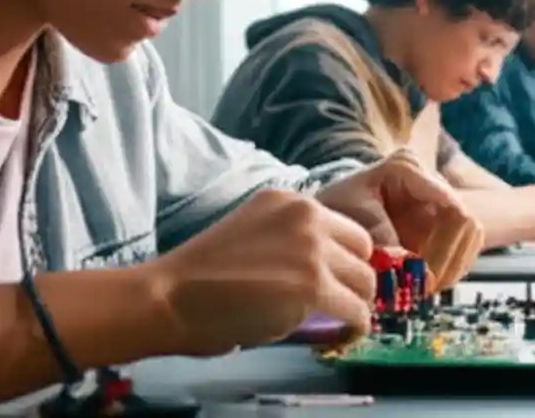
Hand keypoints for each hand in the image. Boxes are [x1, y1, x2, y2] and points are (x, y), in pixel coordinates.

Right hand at [148, 189, 375, 355]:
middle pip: (362, 249)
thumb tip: (324, 272)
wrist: (171, 296)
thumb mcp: (253, 235)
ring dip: (356, 302)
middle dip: (355, 276)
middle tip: (343, 300)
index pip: (343, 226)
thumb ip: (290, 242)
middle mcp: (307, 215)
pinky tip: (346, 333)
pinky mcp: (314, 286)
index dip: (345, 256)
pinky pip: (356, 310)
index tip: (340, 278)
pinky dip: (356, 326)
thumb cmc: (199, 276)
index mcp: (290, 200)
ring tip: (342, 319)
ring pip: (364, 280)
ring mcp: (312, 250)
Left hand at [315, 150, 483, 291]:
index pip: (449, 203)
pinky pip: (462, 247)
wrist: (331, 211)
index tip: (428, 274)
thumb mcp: (353, 218)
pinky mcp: (441, 221)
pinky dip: (450, 269)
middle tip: (428, 286)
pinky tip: (430, 285)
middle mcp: (430, 179)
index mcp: (408, 167)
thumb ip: (381, 236)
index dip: (443, 243)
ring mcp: (438, 200)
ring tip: (428, 289)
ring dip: (452, 266)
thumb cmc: (338, 208)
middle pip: (465, 222)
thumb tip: (410, 264)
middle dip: (448, 258)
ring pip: (470, 236)